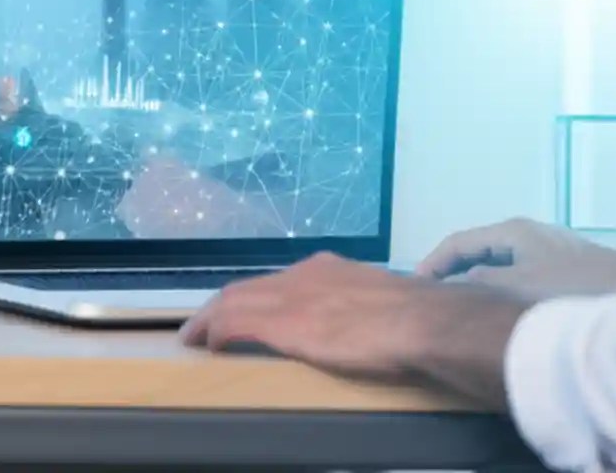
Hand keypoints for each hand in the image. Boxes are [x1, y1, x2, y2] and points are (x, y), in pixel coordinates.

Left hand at [180, 252, 527, 408]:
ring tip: (195, 335)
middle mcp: (303, 275)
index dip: (255, 296)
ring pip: (234, 300)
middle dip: (224, 305)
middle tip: (205, 324)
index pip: (278, 280)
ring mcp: (291, 296)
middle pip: (248, 287)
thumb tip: (373, 320)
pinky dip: (217, 331)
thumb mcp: (384, 299)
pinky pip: (235, 323)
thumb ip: (366, 305)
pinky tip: (207, 345)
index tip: (243, 309)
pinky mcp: (282, 322)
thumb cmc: (415, 317)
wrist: (420, 321)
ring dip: (211, 318)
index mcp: (329, 270)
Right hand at [416, 217, 615, 299]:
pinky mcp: (564, 272)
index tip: (413, 288)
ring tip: (460, 311)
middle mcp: (527, 236)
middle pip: (477, 252)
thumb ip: (479, 285)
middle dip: (451, 274)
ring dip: (477, 286)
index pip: (457, 242)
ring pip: (498, 267)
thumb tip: (452, 286)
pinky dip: (500, 292)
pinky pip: (517, 278)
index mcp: (512, 231)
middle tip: (432, 302)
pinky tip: (500, 315)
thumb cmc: (573, 288)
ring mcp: (547, 253)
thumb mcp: (516, 287)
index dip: (431, 264)